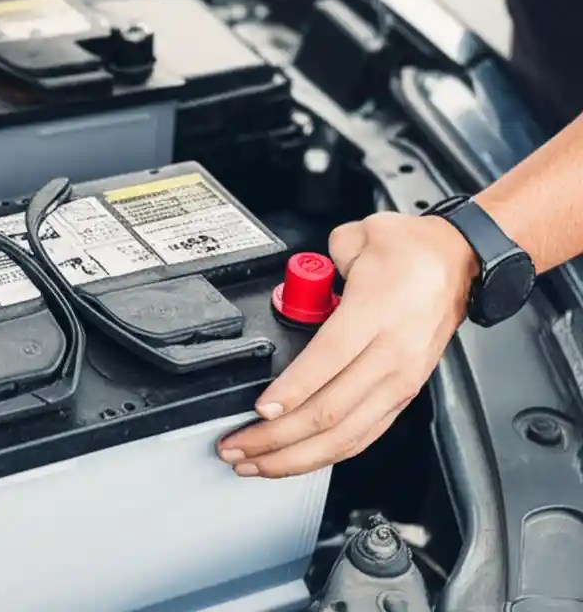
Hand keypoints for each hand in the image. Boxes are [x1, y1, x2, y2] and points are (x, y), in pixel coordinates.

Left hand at [216, 212, 477, 477]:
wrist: (461, 261)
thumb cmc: (413, 249)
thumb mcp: (360, 236)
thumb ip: (316, 263)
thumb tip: (291, 288)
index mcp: (376, 313)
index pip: (328, 361)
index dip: (291, 391)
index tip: (259, 410)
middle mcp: (392, 354)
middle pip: (331, 411)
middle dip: (277, 437)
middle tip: (237, 447)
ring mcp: (401, 381)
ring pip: (347, 435)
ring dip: (296, 456)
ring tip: (255, 464)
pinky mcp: (404, 395)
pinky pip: (363, 435)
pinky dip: (327, 455)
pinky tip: (296, 461)